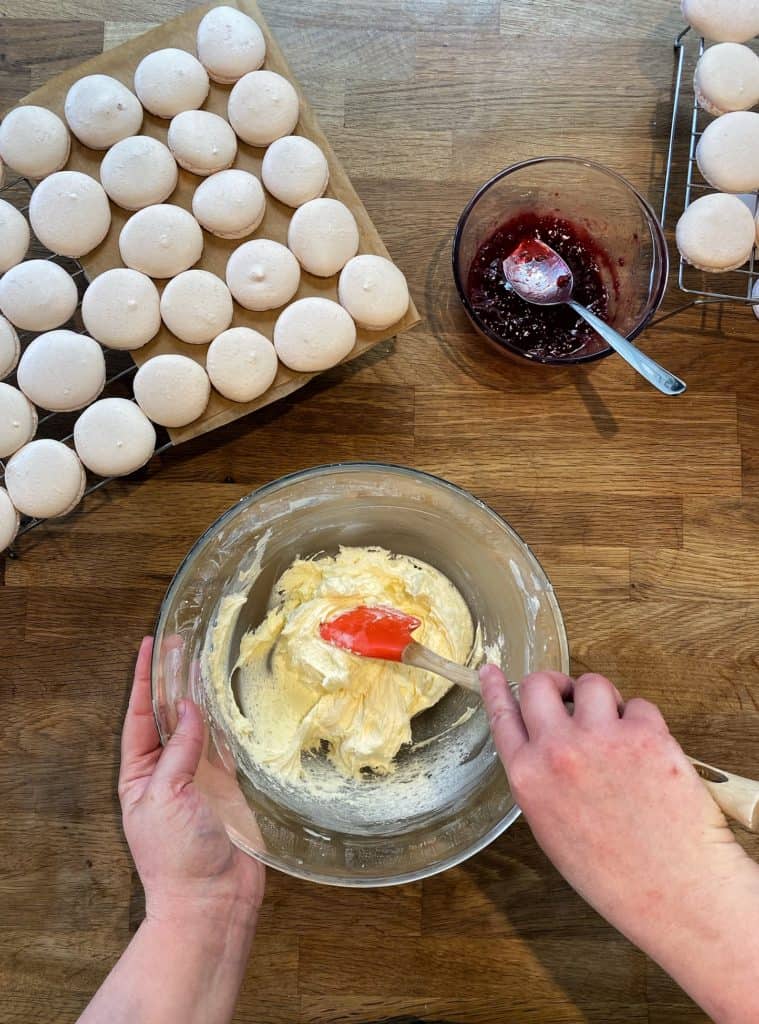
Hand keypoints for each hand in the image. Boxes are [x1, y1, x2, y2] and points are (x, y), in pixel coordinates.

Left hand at [119, 637, 264, 930]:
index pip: (141, 716)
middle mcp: (167, 772)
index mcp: (140, 774)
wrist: (212, 902)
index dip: (145, 680)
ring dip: (203, 697)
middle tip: (184, 644)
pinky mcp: (228, 787)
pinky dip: (229, 723)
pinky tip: (234, 701)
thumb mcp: (165, 797)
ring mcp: (199, 779)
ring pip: (200, 727)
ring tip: (209, 662)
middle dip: (175, 681)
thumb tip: (190, 709)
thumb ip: (179, 751)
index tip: (149, 646)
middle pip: (171, 716)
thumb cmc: (176, 856)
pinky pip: (227, 746)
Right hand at [479, 665, 758, 1013]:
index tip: (491, 670)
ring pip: (592, 683)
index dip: (495, 688)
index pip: (501, 716)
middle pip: (539, 685)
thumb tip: (547, 745)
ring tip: (617, 728)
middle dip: (554, 684)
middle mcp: (557, 752)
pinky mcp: (645, 734)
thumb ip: (540, 780)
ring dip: (603, 700)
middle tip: (570, 696)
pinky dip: (644, 722)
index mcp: (528, 779)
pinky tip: (650, 752)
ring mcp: (600, 739)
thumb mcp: (552, 829)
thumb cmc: (616, 875)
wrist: (674, 892)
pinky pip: (640, 705)